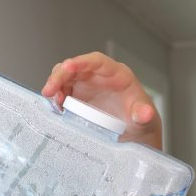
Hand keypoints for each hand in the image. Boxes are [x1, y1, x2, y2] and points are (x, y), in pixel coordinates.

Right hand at [42, 52, 161, 147]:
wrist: (136, 133)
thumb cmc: (140, 121)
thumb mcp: (144, 119)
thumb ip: (144, 115)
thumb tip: (146, 114)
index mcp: (116, 74)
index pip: (96, 62)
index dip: (81, 62)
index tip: (68, 67)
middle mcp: (99, 77)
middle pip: (76, 68)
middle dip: (60, 75)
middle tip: (50, 90)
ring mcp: (87, 86)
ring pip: (66, 78)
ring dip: (56, 87)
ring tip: (53, 102)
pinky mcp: (79, 98)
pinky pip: (63, 92)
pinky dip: (57, 98)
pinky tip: (55, 107)